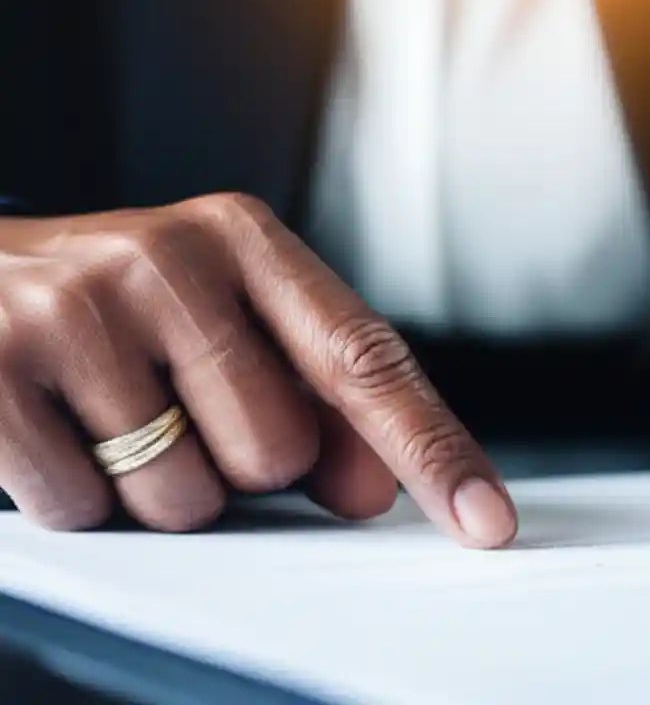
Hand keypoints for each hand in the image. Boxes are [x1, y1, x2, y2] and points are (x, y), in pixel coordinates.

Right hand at [0, 193, 515, 544]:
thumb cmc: (120, 306)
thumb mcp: (224, 321)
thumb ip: (313, 398)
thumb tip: (373, 488)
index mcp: (244, 240)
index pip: (365, 360)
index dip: (431, 448)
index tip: (484, 517)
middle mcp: (167, 258)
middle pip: (277, 452)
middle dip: (238, 466)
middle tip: (180, 410)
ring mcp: (76, 309)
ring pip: (184, 496)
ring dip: (158, 490)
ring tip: (113, 417)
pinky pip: (84, 507)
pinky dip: (80, 497)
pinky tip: (58, 429)